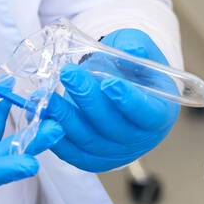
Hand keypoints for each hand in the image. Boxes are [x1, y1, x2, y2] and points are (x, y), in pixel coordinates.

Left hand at [42, 29, 179, 172]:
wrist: (117, 83)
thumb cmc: (131, 67)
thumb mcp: (136, 47)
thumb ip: (134, 44)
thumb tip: (131, 48)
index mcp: (160, 111)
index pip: (148, 113)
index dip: (129, 101)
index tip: (108, 83)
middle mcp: (140, 137)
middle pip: (114, 127)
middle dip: (88, 100)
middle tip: (69, 74)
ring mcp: (117, 151)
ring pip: (90, 141)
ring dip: (66, 118)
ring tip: (47, 95)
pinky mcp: (94, 158)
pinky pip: (74, 153)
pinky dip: (56, 138)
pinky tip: (43, 117)